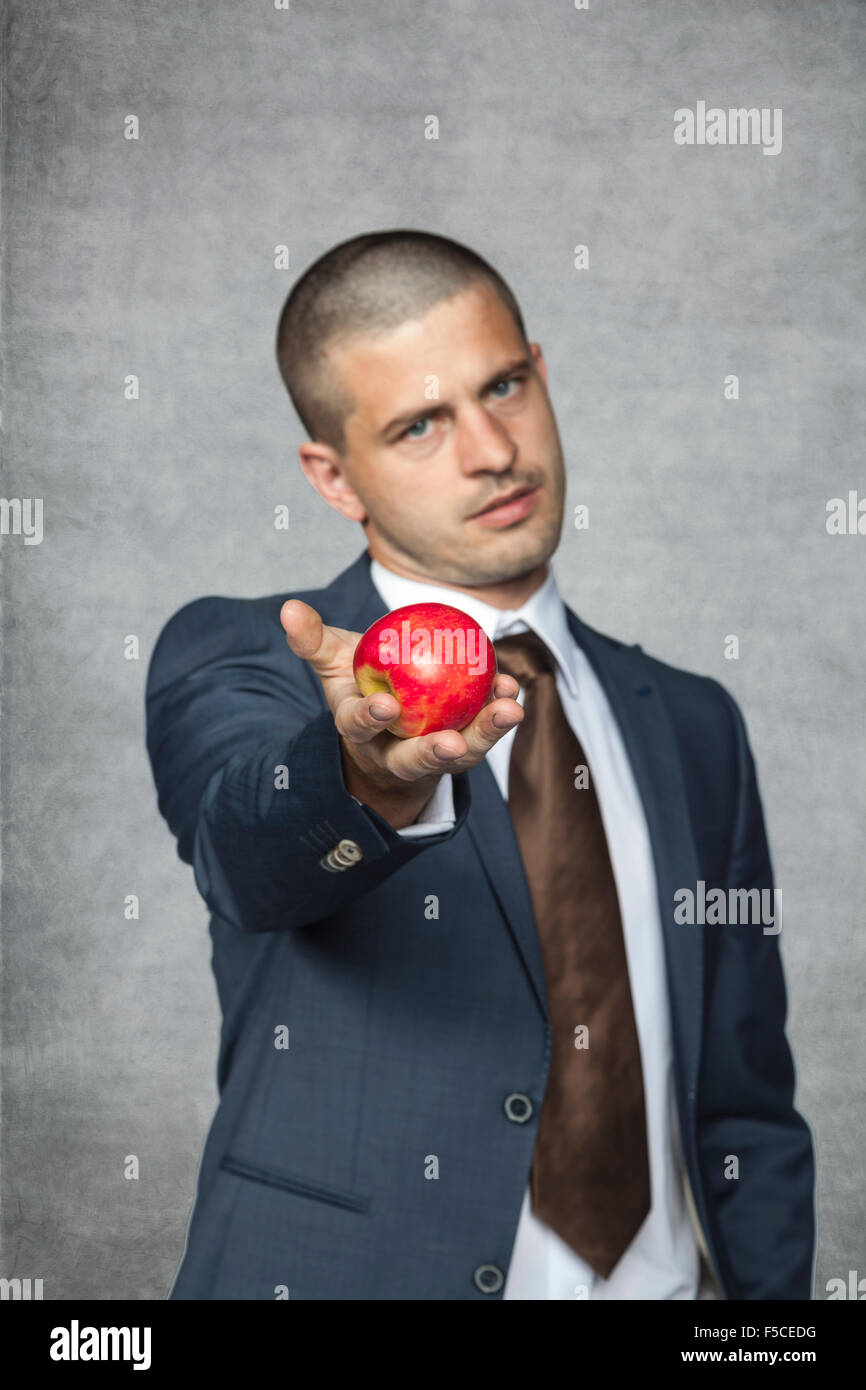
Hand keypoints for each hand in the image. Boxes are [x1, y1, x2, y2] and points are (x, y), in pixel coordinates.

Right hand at [280, 598, 522, 824]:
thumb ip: (311, 639)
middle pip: (415, 759)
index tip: (386, 707)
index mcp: (359, 729)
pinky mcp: (463, 749)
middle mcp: (395, 751)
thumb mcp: (333, 661)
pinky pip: (482, 733)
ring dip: (486, 734)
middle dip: (434, 753)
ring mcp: (433, 754)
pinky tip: (511, 690)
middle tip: (454, 744)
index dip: (371, 718)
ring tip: (508, 710)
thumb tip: (288, 608)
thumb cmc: (359, 683)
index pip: (361, 727)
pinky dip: (497, 714)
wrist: (389, 716)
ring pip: (460, 754)